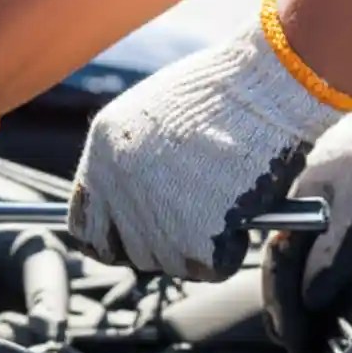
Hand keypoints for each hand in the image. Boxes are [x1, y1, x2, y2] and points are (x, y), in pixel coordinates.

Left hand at [67, 6, 351, 280]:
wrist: (267, 85)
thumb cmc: (225, 91)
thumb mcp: (154, 116)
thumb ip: (133, 161)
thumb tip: (136, 203)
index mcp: (102, 154)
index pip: (84, 227)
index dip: (113, 238)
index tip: (135, 239)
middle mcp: (116, 189)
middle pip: (128, 253)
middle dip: (162, 245)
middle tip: (196, 222)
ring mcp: (151, 216)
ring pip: (170, 263)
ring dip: (200, 245)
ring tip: (226, 202)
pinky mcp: (193, 238)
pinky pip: (211, 267)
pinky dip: (232, 249)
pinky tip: (242, 211)